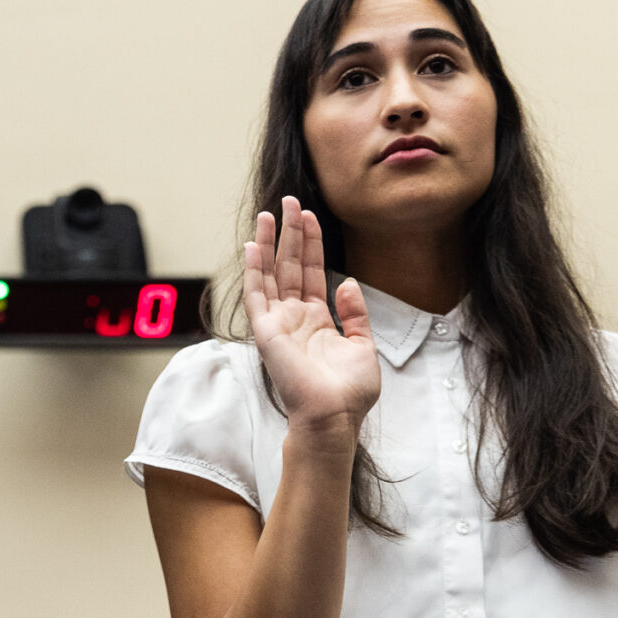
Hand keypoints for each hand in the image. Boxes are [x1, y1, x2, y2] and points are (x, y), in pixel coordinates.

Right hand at [244, 196, 378, 436]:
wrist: (334, 415)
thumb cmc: (349, 391)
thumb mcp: (363, 345)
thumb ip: (354, 313)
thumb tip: (347, 284)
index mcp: (317, 319)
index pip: (312, 272)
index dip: (312, 243)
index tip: (310, 216)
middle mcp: (295, 316)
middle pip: (291, 265)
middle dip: (291, 232)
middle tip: (289, 201)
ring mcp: (279, 322)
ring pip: (272, 273)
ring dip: (270, 243)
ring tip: (270, 213)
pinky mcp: (266, 331)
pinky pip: (257, 295)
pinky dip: (254, 270)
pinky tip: (255, 246)